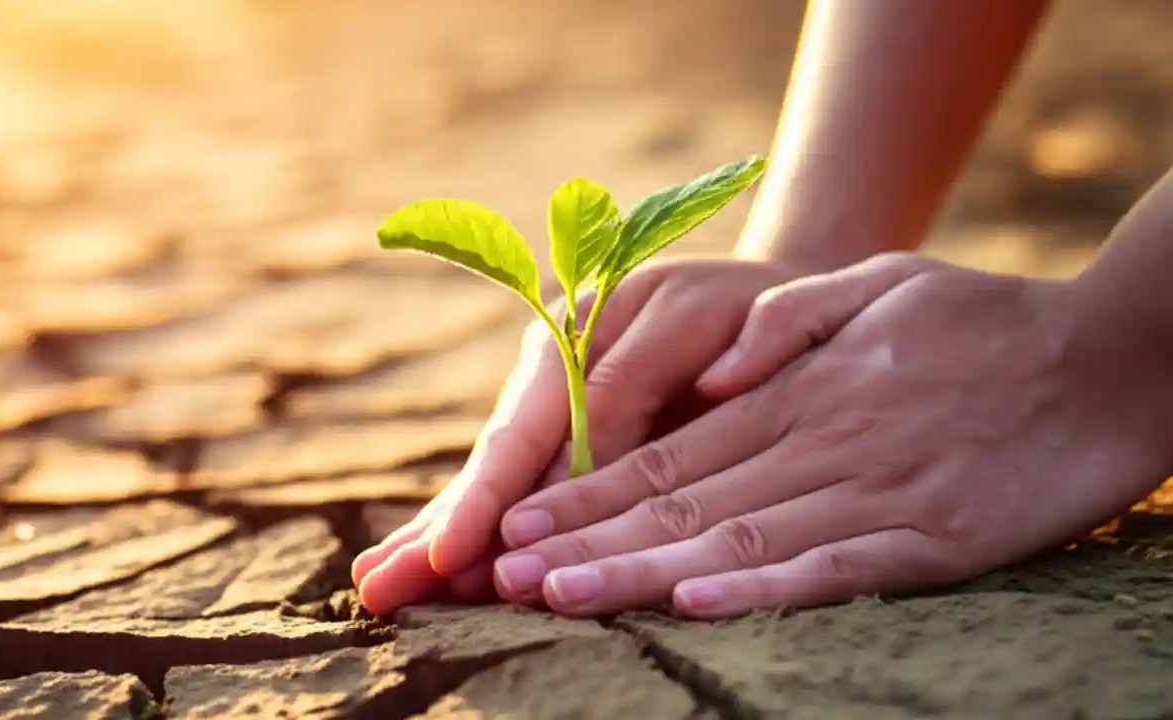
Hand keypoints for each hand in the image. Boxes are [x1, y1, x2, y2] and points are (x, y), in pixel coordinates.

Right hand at [352, 258, 808, 614]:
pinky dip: (477, 521)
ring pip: (498, 471)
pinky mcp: (567, 418)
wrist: (778, 298)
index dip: (491, 497)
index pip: (532, 427)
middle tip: (379, 586)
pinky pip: (520, 476)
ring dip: (442, 531)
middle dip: (442, 527)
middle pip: (497, 454)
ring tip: (380, 582)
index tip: (450, 555)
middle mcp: (558, 358)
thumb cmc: (763, 309)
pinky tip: (431, 561)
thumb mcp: (722, 320)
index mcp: (591, 323)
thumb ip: (642, 382)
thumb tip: (582, 469)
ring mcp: (556, 390)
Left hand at [493, 253, 1172, 617]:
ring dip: (639, 569)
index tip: (516, 522)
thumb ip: (790, 321)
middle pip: (679, 500)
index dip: (586, 491)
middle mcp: (819, 441)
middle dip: (584, 540)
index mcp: (798, 390)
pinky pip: (832, 568)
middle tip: (502, 571)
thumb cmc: (981, 320)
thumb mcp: (880, 284)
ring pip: (734, 536)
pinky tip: (694, 602)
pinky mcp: (931, 541)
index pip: (668, 451)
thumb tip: (715, 367)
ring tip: (558, 595)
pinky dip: (760, 586)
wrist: (1106, 357)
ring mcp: (873, 493)